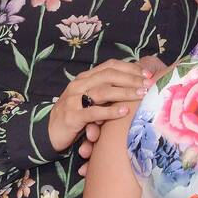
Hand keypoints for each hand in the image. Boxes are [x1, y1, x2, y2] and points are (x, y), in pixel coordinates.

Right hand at [48, 57, 166, 154]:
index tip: (147, 75)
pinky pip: (93, 112)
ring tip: (141, 95)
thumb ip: (107, 90)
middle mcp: (79, 85)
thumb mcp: (90, 98)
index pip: (110, 66)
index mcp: (85, 78)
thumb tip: (135, 84)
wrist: (49, 131)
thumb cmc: (76, 114)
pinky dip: (110, 111)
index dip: (129, 68)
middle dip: (131, 79)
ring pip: (102, 91)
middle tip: (148, 85)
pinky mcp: (72, 117)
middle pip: (108, 76)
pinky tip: (124, 112)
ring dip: (124, 92)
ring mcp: (74, 100)